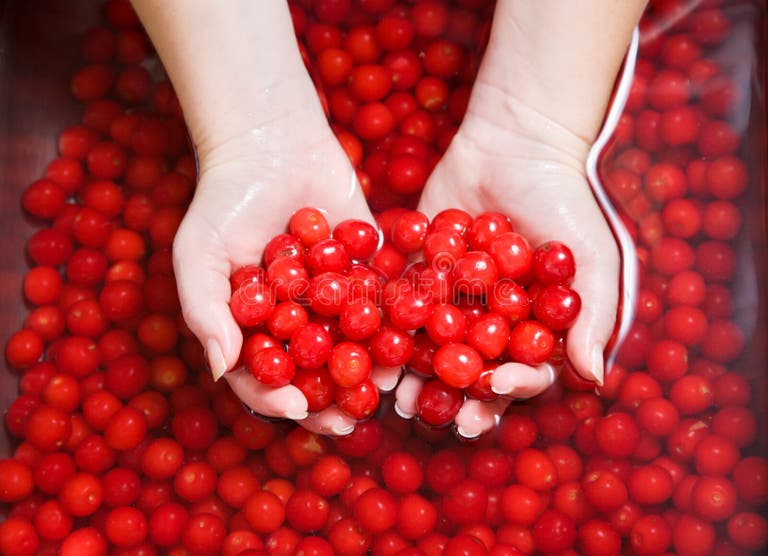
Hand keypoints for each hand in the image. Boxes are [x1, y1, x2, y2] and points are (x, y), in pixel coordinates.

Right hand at [172, 111, 387, 434]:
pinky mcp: (367, 273)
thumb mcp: (200, 253)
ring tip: (387, 384)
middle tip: (351, 419)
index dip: (276, 398)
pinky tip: (411, 337)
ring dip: (370, 368)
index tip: (297, 408)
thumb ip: (204, 310)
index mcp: (253, 329)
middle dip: (331, 398)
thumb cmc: (224, 201)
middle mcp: (295, 322)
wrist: (272, 144)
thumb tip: (220, 370)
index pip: (262, 377)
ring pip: (354, 345)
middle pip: (313, 372)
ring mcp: (334, 300)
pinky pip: (384, 302)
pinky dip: (397, 321)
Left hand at [395, 83, 620, 437]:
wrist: (515, 142)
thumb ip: (593, 315)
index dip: (511, 388)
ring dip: (416, 376)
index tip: (496, 388)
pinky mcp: (419, 275)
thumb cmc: (564, 200)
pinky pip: (403, 307)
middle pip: (473, 372)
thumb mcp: (591, 255)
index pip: (523, 372)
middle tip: (441, 416)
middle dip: (458, 397)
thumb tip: (593, 378)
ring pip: (431, 349)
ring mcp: (452, 301)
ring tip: (400, 396)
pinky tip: (374, 346)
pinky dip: (388, 329)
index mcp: (533, 327)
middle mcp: (490, 322)